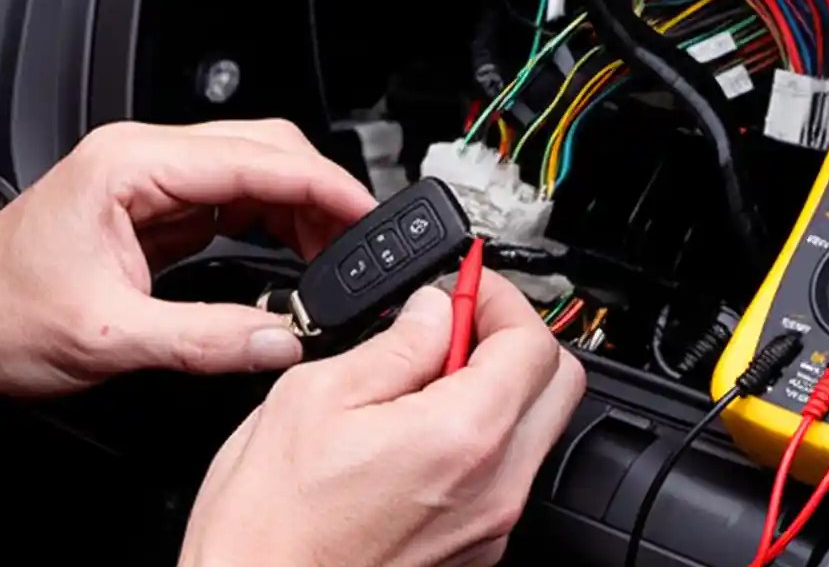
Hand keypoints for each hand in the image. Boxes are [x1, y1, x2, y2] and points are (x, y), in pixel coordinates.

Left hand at [0, 119, 375, 396]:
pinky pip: (232, 202)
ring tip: (329, 260)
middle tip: (355, 247)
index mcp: (131, 166)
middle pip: (265, 150)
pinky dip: (271, 226)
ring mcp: (150, 181)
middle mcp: (143, 159)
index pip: (256, 159)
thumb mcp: (108, 338)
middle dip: (320, 195)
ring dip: (298, 211)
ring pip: (253, 172)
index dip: (323, 186)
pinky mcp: (154, 209)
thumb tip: (282, 340)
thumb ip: (206, 340)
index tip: (366, 216)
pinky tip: (290, 258)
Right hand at [179, 272, 586, 566]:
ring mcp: (490, 524)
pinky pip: (505, 472)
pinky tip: (417, 429)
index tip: (464, 288)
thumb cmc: (271, 521)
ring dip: (496, 387)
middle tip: (456, 324)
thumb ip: (393, 345)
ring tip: (423, 379)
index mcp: (463, 436)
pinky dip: (480, 436)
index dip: (498, 298)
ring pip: (534, 429)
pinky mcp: (475, 548)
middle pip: (556, 383)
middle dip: (513, 338)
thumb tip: (431, 310)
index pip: (531, 343)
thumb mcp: (315, 398)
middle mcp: (494, 486)